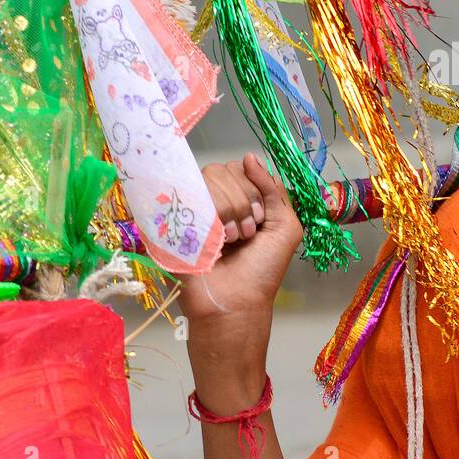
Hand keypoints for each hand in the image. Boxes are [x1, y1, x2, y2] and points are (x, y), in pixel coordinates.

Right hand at [175, 153, 301, 328]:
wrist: (236, 302)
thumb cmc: (262, 270)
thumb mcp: (284, 225)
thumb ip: (273, 188)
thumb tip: (250, 156)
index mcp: (239, 200)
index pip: (241, 168)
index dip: (253, 188)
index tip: (261, 218)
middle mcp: (214, 202)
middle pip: (223, 170)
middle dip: (242, 201)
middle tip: (247, 234)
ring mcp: (193, 210)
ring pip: (206, 180)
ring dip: (228, 210)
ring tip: (232, 240)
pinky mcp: (173, 222)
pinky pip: (188, 195)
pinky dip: (209, 216)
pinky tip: (216, 240)